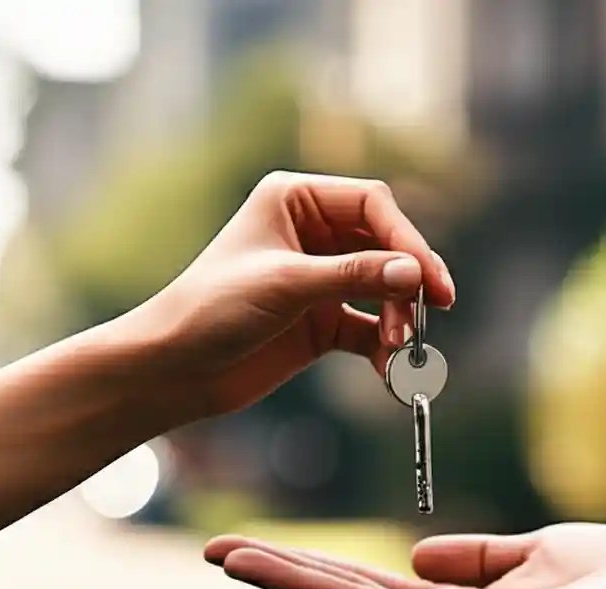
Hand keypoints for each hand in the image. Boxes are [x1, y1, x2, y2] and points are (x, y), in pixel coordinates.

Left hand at [109, 171, 454, 423]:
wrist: (172, 370)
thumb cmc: (210, 309)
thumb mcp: (286, 285)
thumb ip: (353, 276)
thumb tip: (415, 273)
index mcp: (295, 200)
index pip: (371, 205)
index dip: (406, 238)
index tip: (426, 278)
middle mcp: (311, 233)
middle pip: (386, 245)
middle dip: (408, 279)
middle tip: (433, 308)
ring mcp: (319, 279)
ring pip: (382, 288)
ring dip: (398, 316)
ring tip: (400, 346)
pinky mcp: (321, 322)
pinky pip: (368, 328)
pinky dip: (384, 348)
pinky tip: (391, 369)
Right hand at [205, 523, 605, 588]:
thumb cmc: (602, 580)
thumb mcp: (523, 553)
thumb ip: (471, 557)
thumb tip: (417, 553)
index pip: (362, 584)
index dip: (308, 565)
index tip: (256, 545)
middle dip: (278, 574)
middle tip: (215, 551)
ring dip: (289, 586)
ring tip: (233, 563)